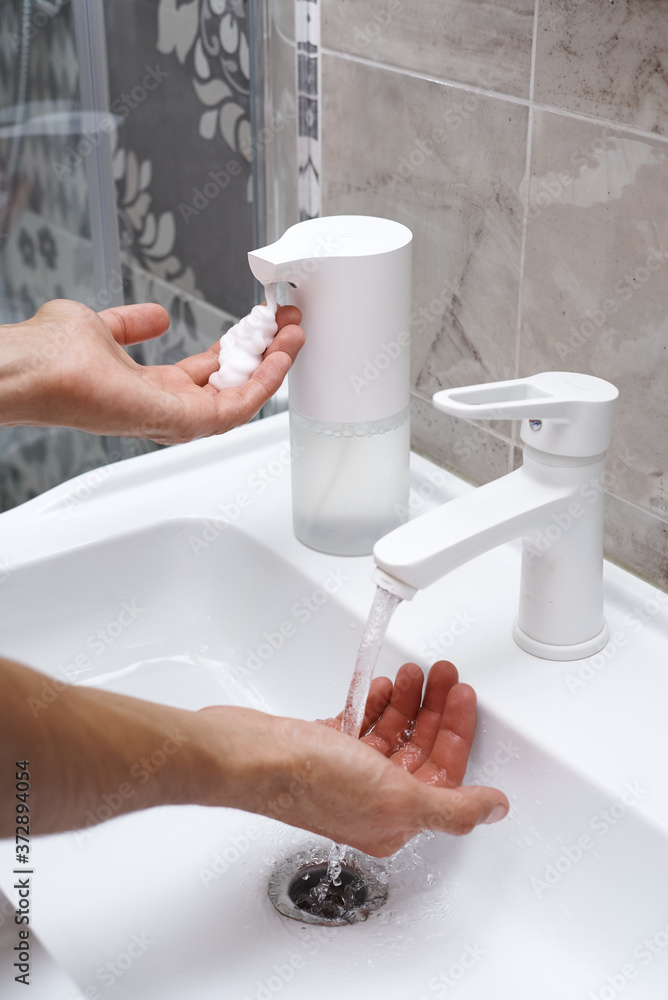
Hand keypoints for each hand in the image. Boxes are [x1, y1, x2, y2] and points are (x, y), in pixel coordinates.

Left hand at [0, 298, 303, 443]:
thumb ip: (132, 325)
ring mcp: (175, 418)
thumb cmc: (51, 353)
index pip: (207, 375)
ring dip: (273, 368)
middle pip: (231, 387)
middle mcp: (167, 408)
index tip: (258, 325)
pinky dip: (263, 382)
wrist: (34, 367)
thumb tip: (157, 317)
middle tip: (288, 326)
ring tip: (295, 336)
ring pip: (242, 400)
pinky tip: (281, 356)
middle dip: (265, 356)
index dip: (237, 350)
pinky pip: (237, 408)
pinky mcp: (182, 422)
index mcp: (150, 389)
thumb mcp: (104, 327)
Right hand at [196, 661, 508, 856]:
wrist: (247, 756)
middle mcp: (371, 799)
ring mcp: (345, 772)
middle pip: (419, 748)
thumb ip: (451, 806)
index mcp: (393, 819)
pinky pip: (362, 722)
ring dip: (407, 701)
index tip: (464, 695)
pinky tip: (379, 687)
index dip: (457, 731)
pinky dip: (375, 703)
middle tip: (444, 674)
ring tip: (413, 674)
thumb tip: (495, 810)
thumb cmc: (307, 779)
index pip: (443, 772)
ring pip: (392, 732)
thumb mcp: (395, 797)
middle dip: (434, 708)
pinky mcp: (322, 747)